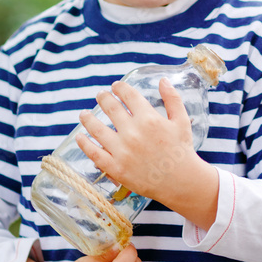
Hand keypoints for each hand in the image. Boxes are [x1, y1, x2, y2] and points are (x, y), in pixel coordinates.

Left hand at [77, 79, 218, 227]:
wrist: (181, 182)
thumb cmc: (182, 150)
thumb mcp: (182, 121)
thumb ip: (172, 98)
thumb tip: (162, 80)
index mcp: (149, 119)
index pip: (128, 95)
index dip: (119, 87)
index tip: (116, 86)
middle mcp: (133, 132)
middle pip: (110, 107)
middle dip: (103, 98)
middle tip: (100, 95)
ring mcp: (122, 151)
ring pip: (97, 129)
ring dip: (87, 118)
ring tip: (84, 114)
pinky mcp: (116, 168)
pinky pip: (94, 153)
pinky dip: (84, 144)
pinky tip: (80, 137)